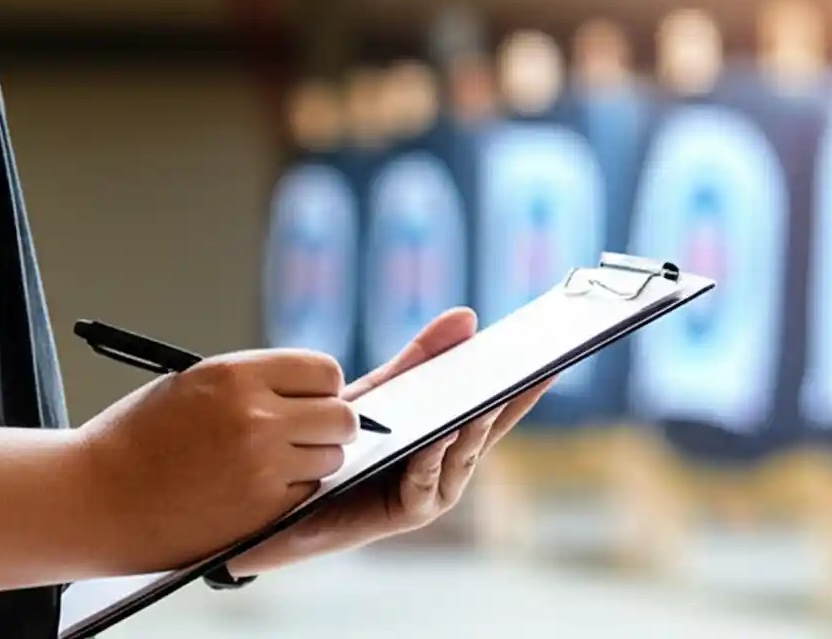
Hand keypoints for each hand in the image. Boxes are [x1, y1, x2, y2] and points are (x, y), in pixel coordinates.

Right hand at [75, 349, 355, 573]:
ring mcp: (263, 467)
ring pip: (332, 458)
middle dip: (330, 425)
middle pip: (342, 416)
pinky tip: (255, 489)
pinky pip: (309, 493)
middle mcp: (257, 418)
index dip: (322, 387)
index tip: (312, 398)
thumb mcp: (196, 385)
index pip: (325, 371)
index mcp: (237, 376)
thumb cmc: (138, 438)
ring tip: (270, 463)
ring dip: (313, 460)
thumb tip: (314, 390)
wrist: (93, 500)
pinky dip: (293, 492)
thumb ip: (257, 383)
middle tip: (308, 433)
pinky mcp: (263, 510)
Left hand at [227, 308, 550, 576]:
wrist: (284, 493)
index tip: (548, 361)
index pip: (495, 408)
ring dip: (472, 430)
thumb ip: (423, 358)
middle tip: (528, 372)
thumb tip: (468, 316)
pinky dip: (433, 461)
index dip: (524, 388)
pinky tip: (432, 438)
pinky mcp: (408, 514)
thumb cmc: (336, 441)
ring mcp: (433, 492)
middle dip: (508, 402)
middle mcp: (448, 466)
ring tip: (480, 402)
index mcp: (449, 437)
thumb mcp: (381, 390)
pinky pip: (427, 485)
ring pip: (462, 457)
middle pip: (487, 430)